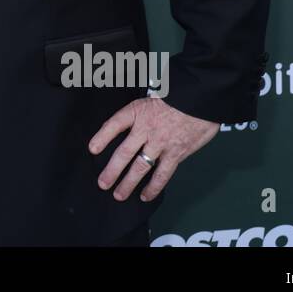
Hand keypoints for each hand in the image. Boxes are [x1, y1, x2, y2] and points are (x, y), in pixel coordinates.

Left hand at [88, 98, 218, 202]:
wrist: (200, 98)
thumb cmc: (177, 96)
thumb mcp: (151, 96)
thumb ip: (138, 113)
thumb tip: (124, 124)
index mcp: (137, 112)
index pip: (114, 124)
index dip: (102, 137)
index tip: (92, 149)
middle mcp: (146, 128)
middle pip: (124, 152)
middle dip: (112, 170)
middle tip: (103, 183)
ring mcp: (160, 143)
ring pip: (141, 166)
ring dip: (128, 182)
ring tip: (119, 195)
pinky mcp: (176, 153)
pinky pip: (162, 173)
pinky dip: (153, 186)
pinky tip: (145, 195)